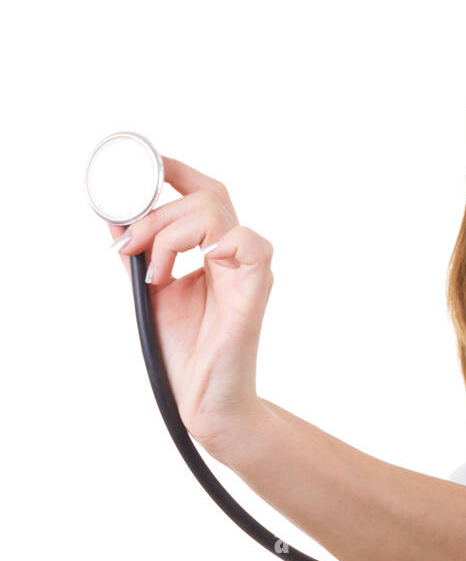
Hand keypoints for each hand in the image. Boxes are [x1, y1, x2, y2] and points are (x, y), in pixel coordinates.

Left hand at [108, 156, 273, 456]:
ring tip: (157, 273)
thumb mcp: (150, 291)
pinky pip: (252, 245)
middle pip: (206, 196)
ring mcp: (246, 271)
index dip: (178, 171)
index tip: (149, 161)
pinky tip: (199, 263)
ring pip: (217, 212)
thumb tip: (115, 218)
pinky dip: (224, 243)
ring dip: (172, 234)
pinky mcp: (255, 290)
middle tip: (131, 244)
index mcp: (213, 251)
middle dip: (158, 211)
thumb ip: (139, 254)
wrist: (201, 399)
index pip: (203, 193)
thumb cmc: (185, 352)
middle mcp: (233, 255)